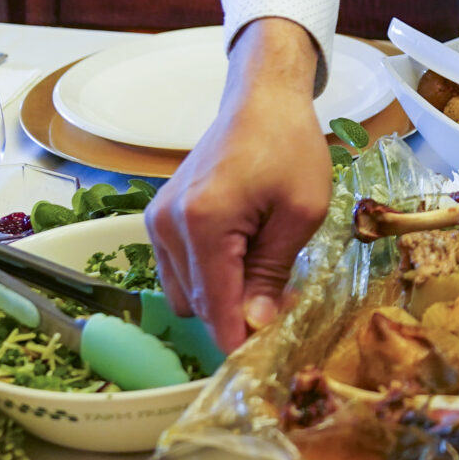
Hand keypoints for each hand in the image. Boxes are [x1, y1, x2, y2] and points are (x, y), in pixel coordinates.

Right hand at [145, 18, 334, 351]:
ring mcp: (158, 221)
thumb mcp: (300, 213)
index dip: (239, 340)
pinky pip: (178, 268)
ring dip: (221, 293)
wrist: (261, 99)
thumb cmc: (289, 146)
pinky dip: (207, 274)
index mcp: (203, 225)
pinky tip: (242, 252)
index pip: (215, 307)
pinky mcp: (159, 216)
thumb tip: (257, 326)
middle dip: (234, 313)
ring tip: (264, 265)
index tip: (265, 360)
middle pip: (196, 306)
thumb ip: (273, 272)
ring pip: (182, 293)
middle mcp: (168, 226)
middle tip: (280, 299)